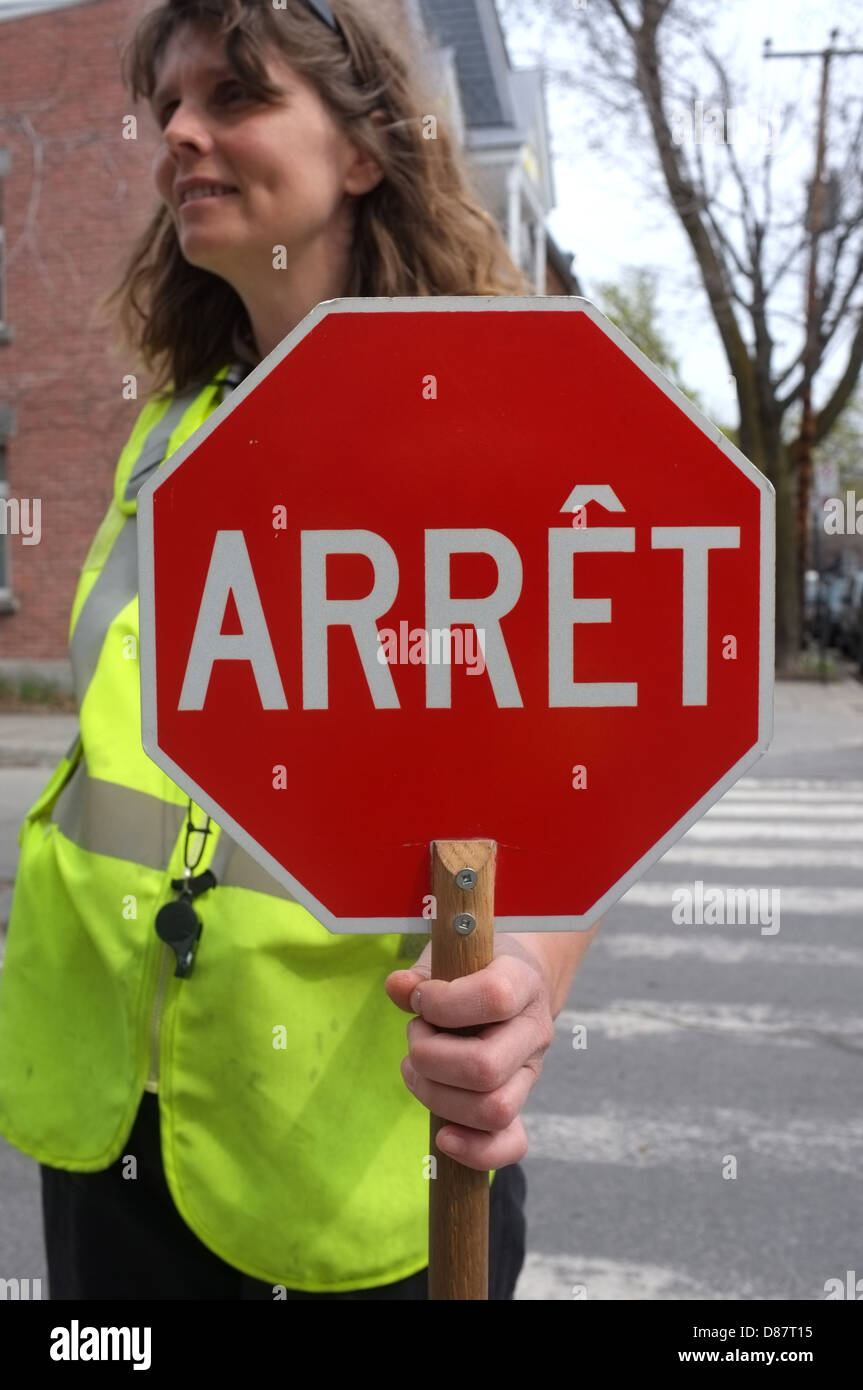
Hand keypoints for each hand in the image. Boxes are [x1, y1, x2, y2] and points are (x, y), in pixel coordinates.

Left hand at [385, 935, 555, 1170]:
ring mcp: (528, 1073)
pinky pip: (510, 1145)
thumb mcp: (452, 955)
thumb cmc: (474, 966)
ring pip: (493, 1109)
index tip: (422, 998)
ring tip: (416, 1067)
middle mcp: (534, 1032)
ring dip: (437, 1095)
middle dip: (430, 1058)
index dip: (444, 1003)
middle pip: (486, 1066)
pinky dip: (474, 1150)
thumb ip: (422, 974)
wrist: (516, 981)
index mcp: (523, 983)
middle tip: (416, 1035)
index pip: (494, 998)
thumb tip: (398, 987)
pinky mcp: (517, 1103)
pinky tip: (443, 1135)